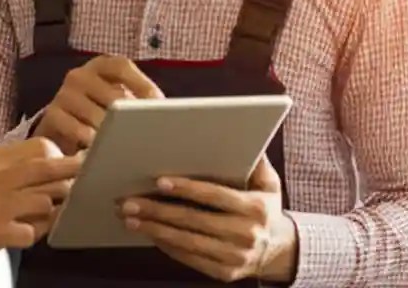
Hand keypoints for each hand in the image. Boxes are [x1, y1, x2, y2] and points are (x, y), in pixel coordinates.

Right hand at [0, 137, 80, 271]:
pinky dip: (32, 236)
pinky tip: (22, 237)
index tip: (71, 163)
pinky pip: (31, 233)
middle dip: (70, 175)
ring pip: (45, 201)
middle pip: (48, 169)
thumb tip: (32, 174)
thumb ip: (0, 171)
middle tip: (82, 181)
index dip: (59, 157)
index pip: (38, 149)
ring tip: (44, 217)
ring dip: (50, 212)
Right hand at [32, 55, 163, 154]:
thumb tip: (164, 111)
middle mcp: (79, 75)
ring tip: (126, 147)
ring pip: (95, 114)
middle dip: (130, 117)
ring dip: (111, 133)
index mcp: (100, 66)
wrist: (60, 129)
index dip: (141, 83)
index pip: (121, 66)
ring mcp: (63, 94)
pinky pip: (75, 129)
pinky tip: (101, 152)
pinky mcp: (51, 115)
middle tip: (146, 134)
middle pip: (111, 94)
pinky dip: (90, 141)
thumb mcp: (117, 100)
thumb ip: (136, 100)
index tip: (157, 103)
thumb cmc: (100, 113)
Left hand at [119, 156, 296, 282]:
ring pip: (187, 242)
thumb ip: (255, 161)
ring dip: (155, 229)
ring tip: (131, 218)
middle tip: (130, 201)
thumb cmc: (264, 209)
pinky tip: (149, 233)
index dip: (187, 188)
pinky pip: (189, 259)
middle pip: (193, 219)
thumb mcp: (269, 183)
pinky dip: (166, 246)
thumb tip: (241, 134)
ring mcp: (235, 257)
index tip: (160, 181)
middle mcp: (246, 234)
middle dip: (158, 210)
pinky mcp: (224, 273)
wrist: (278, 251)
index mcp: (256, 208)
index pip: (215, 195)